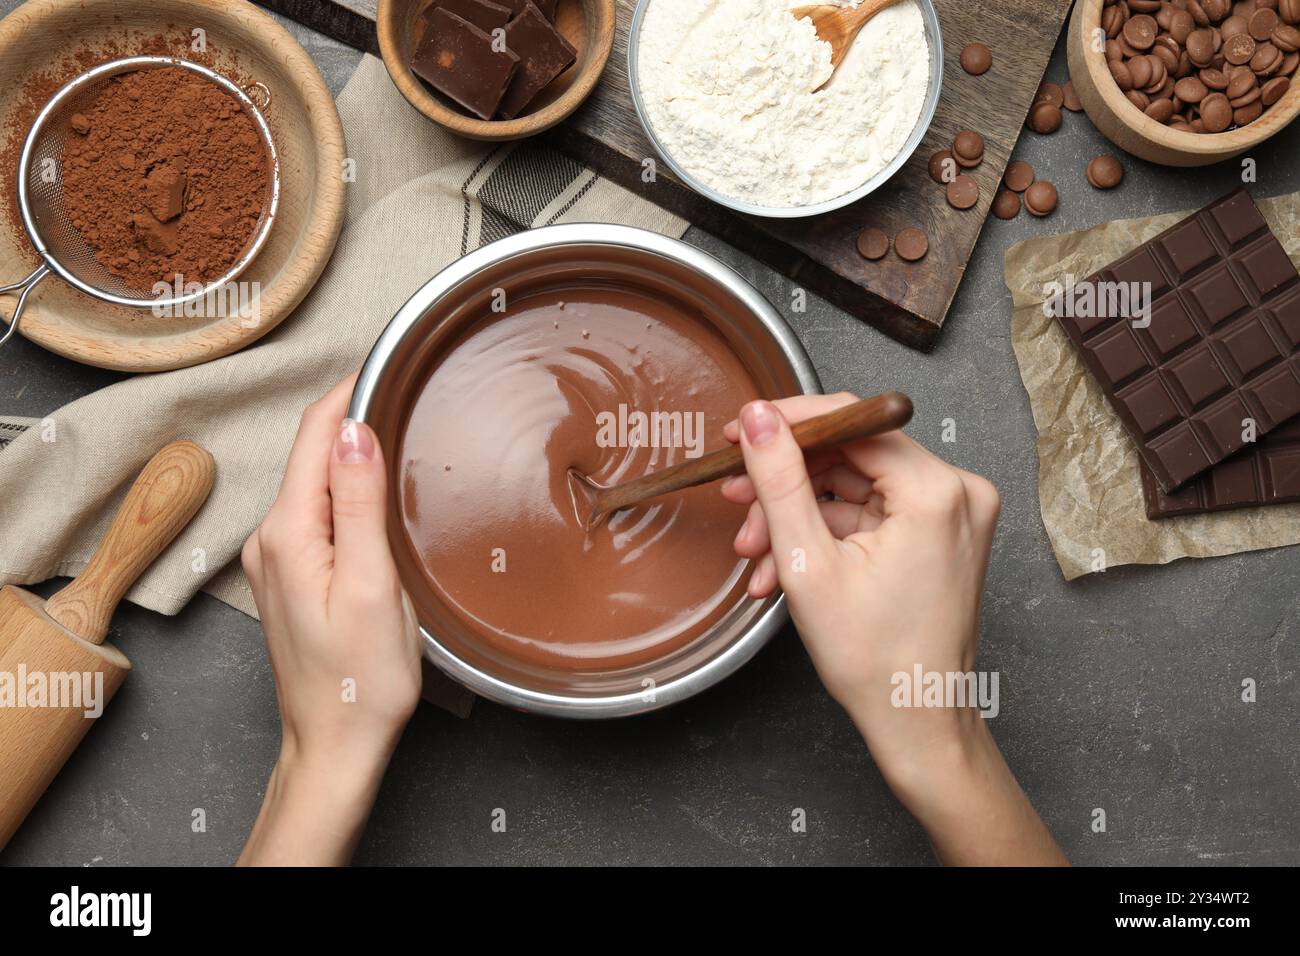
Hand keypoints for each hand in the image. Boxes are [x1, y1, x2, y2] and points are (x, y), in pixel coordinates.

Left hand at [238, 374, 420, 865]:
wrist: (334, 746)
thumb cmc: (362, 681)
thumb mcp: (372, 587)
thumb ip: (358, 505)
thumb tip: (355, 430)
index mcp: (288, 533)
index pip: (316, 435)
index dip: (350, 391)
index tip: (391, 359)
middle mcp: (271, 538)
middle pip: (314, 453)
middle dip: (356, 414)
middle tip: (409, 383)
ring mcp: (277, 558)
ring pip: (316, 481)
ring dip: (353, 451)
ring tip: (403, 425)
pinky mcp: (292, 575)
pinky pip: (318, 511)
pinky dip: (348, 487)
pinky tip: (380, 488)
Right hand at [723, 394, 1064, 864]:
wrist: (915, 720)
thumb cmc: (875, 658)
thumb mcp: (807, 562)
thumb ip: (780, 480)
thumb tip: (758, 418)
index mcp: (937, 491)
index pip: (851, 420)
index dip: (788, 423)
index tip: (738, 431)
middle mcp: (958, 491)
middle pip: (851, 456)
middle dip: (786, 486)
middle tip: (736, 502)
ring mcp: (953, 514)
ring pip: (854, 488)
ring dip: (798, 517)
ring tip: (755, 553)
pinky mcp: (940, 534)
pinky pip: (870, 514)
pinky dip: (825, 535)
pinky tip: (783, 565)